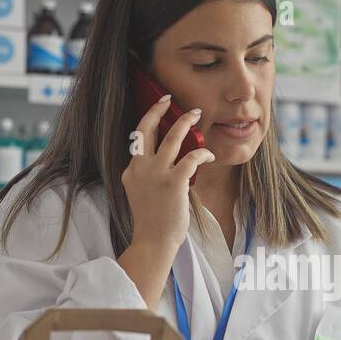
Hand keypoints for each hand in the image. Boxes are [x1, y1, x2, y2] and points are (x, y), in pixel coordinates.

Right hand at [121, 94, 215, 251]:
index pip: (137, 139)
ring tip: (196, 114)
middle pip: (146, 128)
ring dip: (185, 122)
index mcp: (131, 171)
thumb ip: (146, 177)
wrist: (153, 241)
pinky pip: (192, 157)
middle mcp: (140, 168)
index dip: (148, 123)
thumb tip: (163, 164)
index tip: (157, 112)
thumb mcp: (140, 194)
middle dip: (157, 109)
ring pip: (172, 136)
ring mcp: (156, 174)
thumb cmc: (152, 221)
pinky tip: (209, 154)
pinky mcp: (174, 182)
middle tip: (168, 99)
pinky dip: (203, 153)